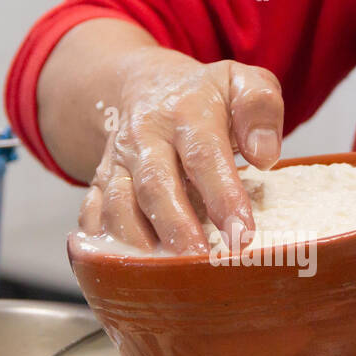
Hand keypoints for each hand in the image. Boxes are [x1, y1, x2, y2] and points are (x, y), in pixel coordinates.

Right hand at [77, 45, 283, 252]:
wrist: (147, 87)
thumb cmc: (205, 98)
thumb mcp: (241, 83)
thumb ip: (261, 108)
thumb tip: (264, 154)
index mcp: (185, 111)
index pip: (204, 154)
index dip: (222, 195)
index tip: (242, 233)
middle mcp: (145, 136)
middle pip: (155, 184)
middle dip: (176, 226)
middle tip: (199, 259)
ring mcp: (118, 161)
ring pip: (118, 203)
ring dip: (138, 240)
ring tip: (163, 272)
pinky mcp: (100, 183)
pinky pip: (91, 214)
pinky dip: (100, 243)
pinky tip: (121, 268)